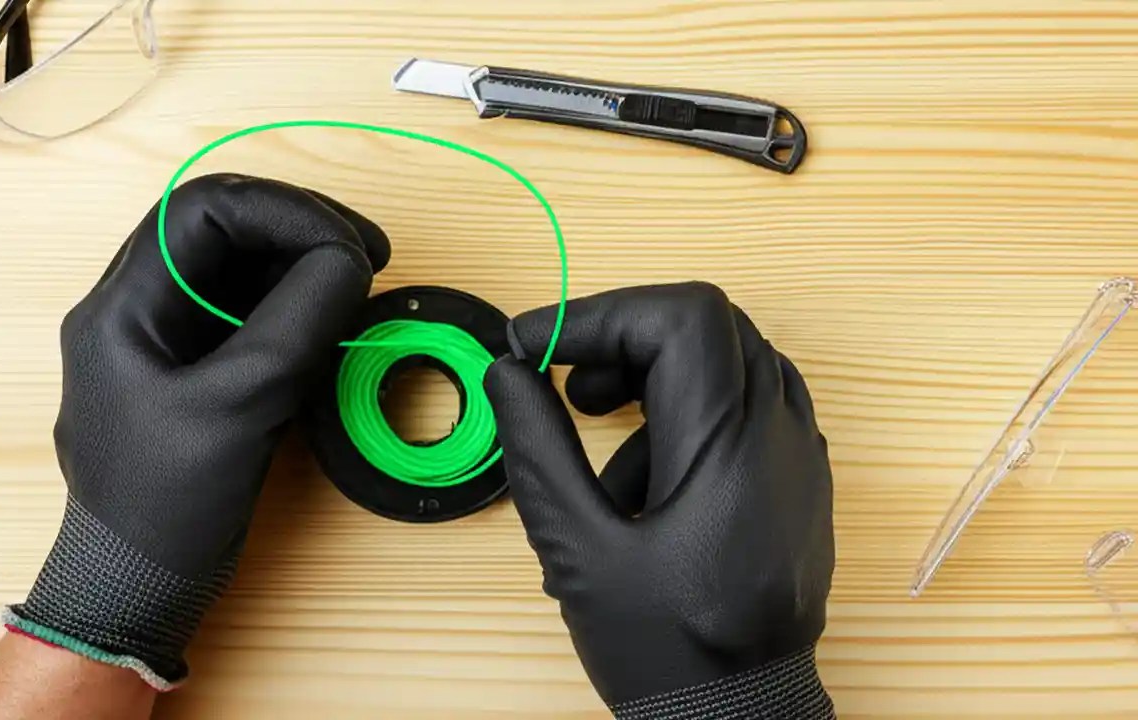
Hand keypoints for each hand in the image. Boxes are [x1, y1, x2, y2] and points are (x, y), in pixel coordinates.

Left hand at [6, 173, 389, 688]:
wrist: (136, 587)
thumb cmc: (167, 506)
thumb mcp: (240, 407)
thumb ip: (296, 323)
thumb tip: (348, 260)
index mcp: (122, 306)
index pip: (205, 210)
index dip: (286, 211)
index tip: (352, 245)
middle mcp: (136, 308)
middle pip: (220, 227)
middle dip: (298, 229)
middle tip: (366, 254)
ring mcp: (164, 338)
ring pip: (235, 267)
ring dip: (299, 264)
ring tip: (355, 285)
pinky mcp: (192, 370)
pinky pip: (244, 312)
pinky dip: (292, 306)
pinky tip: (331, 321)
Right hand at [484, 283, 834, 718]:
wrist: (740, 717)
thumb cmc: (663, 648)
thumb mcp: (577, 551)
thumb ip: (538, 450)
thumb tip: (507, 372)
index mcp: (730, 449)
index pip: (681, 318)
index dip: (599, 314)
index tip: (535, 346)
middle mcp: (780, 437)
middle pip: (708, 322)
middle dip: (624, 336)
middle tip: (568, 384)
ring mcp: (799, 455)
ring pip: (731, 355)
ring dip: (656, 371)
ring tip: (599, 442)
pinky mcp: (797, 478)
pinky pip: (749, 399)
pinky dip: (690, 405)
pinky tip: (647, 476)